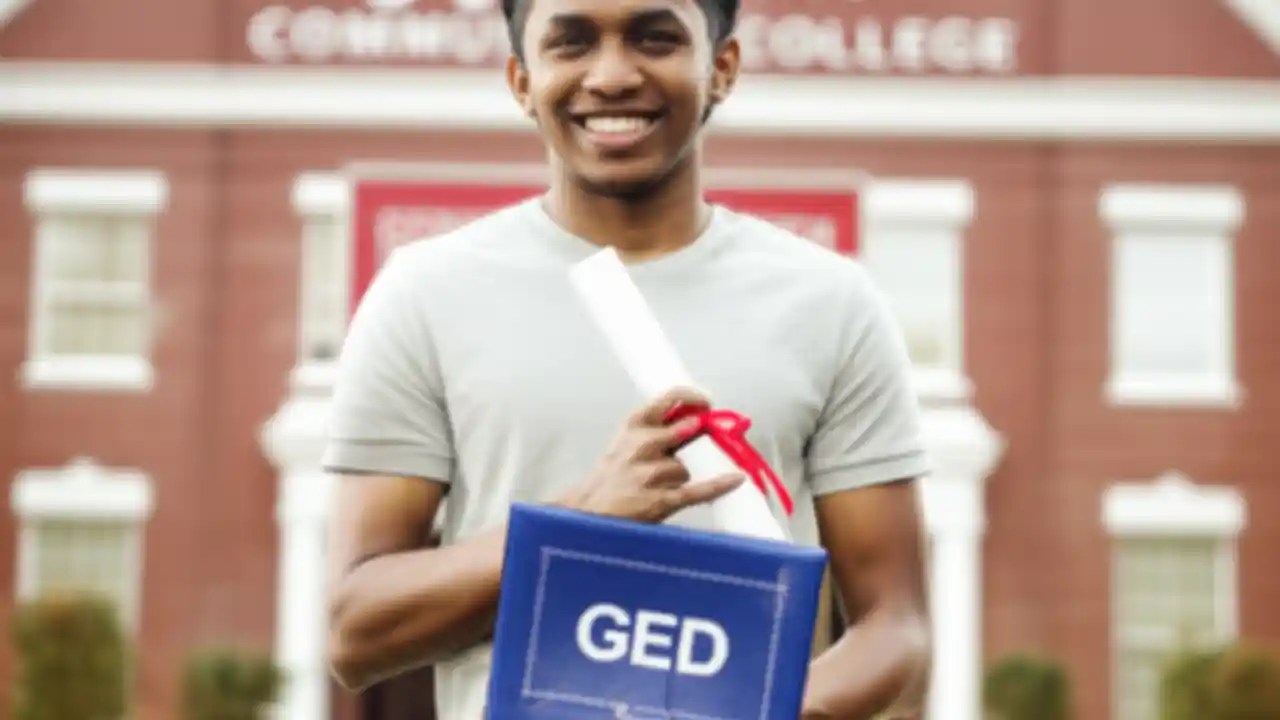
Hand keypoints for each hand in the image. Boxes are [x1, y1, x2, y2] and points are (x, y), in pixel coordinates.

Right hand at [564, 387, 745, 523]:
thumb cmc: (610, 478)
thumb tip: (696, 420)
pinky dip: (718, 485)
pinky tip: (736, 479)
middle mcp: (640, 445)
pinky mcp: (659, 501)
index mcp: (632, 425)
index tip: (706, 403)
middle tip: (702, 440)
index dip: (693, 398)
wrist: (587, 513)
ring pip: (686, 466)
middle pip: (685, 431)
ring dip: (683, 475)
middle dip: (696, 436)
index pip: (668, 399)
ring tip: (663, 486)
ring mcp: (649, 474)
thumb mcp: (624, 443)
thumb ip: (657, 430)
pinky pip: (697, 490)